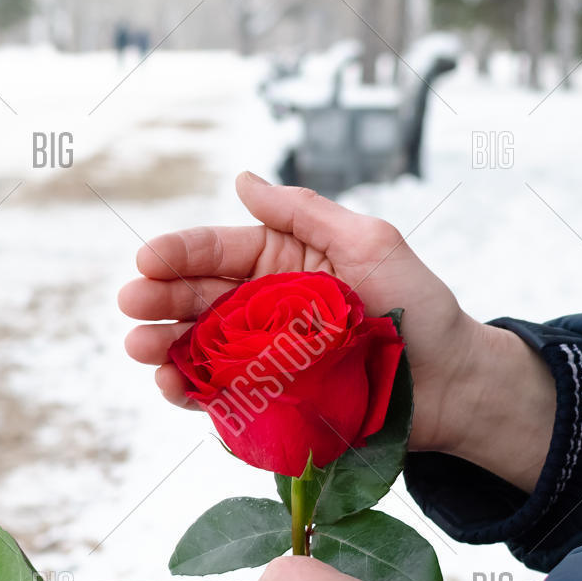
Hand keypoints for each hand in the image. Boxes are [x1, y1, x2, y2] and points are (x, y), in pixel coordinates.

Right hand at [119, 172, 555, 492]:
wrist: (450, 385)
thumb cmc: (418, 307)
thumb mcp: (370, 243)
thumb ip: (305, 213)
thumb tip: (242, 179)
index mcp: (282, 262)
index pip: (218, 251)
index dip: (179, 254)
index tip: (145, 260)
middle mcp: (264, 308)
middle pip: (198, 299)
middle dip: (159, 301)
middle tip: (130, 306)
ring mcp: (262, 357)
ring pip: (199, 348)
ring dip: (165, 347)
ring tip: (142, 350)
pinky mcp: (268, 401)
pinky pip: (220, 395)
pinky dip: (191, 392)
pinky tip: (173, 386)